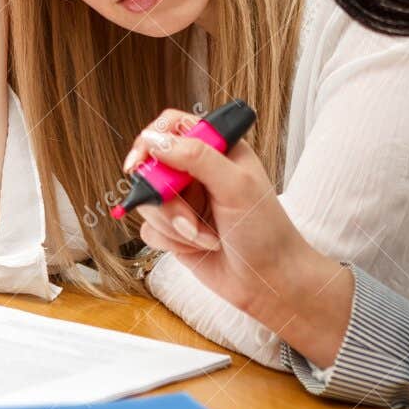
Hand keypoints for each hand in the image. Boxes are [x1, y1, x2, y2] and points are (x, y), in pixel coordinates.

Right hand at [122, 109, 312, 319]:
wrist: (269, 281)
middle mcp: (197, 172)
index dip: (151, 141)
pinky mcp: (174, 229)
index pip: (171, 127)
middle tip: (185, 216)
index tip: (140, 162)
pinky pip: (149, 229)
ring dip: (174, 224)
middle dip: (165, 198)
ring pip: (148, 202)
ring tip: (205, 236)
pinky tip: (200, 247)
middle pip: (151, 167)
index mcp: (217, 150)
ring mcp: (184, 201)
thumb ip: (196, 157)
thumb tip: (154, 141)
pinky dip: (172, 241)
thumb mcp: (236, 186)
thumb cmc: (265, 231)